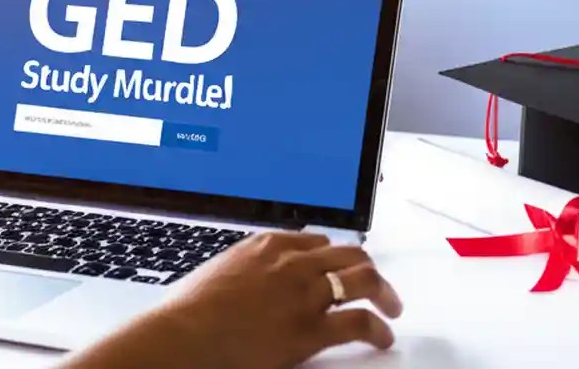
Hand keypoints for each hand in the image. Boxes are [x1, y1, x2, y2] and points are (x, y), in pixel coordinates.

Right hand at [63, 231, 402, 368]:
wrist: (186, 334)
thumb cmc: (190, 309)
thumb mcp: (217, 271)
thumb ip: (243, 268)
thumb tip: (247, 278)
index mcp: (269, 245)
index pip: (317, 242)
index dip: (334, 257)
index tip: (340, 267)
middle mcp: (294, 262)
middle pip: (349, 255)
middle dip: (368, 269)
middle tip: (377, 286)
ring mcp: (306, 294)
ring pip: (363, 280)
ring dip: (384, 294)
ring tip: (391, 308)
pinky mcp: (312, 328)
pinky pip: (359, 322)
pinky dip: (377, 329)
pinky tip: (382, 337)